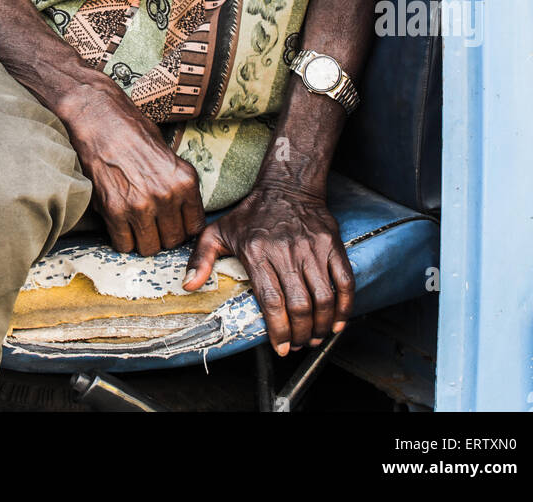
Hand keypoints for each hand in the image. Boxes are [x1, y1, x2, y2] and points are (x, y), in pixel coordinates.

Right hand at [57, 80, 205, 255]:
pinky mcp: (114, 210)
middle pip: (173, 241)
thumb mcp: (169, 155)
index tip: (172, 223)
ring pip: (149, 248)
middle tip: (151, 223)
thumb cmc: (133, 131)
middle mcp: (167, 195)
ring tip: (134, 223)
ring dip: (142, 239)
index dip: (182, 227)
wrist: (99, 118)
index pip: (195, 227)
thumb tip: (182, 214)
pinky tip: (119, 221)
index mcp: (185, 180)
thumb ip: (178, 185)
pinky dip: (121, 238)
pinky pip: (123, 244)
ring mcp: (140, 205)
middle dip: (162, 235)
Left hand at [182, 182, 353, 354]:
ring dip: (322, 325)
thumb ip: (200, 259)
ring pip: (323, 297)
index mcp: (258, 253)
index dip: (279, 331)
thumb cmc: (251, 213)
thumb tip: (188, 286)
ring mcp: (311, 248)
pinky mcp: (332, 244)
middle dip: (302, 334)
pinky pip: (344, 280)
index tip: (282, 348)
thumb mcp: (218, 231)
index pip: (272, 301)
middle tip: (300, 344)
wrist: (287, 185)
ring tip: (316, 336)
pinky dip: (344, 306)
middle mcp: (286, 252)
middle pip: (299, 305)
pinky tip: (338, 321)